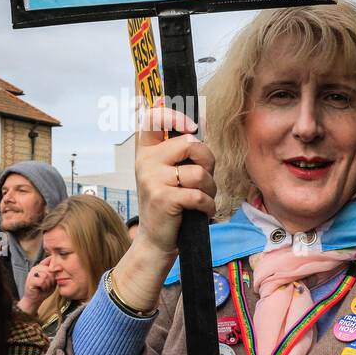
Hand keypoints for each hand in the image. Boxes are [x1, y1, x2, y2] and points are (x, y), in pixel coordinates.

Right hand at [18, 257, 56, 316]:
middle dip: (52, 280)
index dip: (55, 269)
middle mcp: (36, 268)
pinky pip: (42, 281)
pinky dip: (44, 286)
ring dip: (48, 284)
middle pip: (50, 269)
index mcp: (41, 266)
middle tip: (47, 285)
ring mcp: (32, 273)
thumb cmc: (43, 290)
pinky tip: (41, 289)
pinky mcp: (30, 280)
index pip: (51, 260)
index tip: (54, 277)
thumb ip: (55, 273)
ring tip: (44, 287)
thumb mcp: (52, 281)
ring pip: (46, 275)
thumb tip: (60, 267)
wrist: (34, 300)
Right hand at [133, 99, 216, 257]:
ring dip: (210, 187)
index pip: (153, 118)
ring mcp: (152, 180)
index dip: (175, 115)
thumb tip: (202, 121)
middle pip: (190, 143)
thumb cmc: (170, 202)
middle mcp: (145, 162)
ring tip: (203, 197)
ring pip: (198, 172)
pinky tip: (203, 210)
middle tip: (206, 177)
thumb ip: (184, 148)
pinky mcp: (163, 199)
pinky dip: (208, 204)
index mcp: (146, 151)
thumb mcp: (171, 171)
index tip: (192, 127)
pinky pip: (199, 194)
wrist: (156, 239)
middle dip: (208, 161)